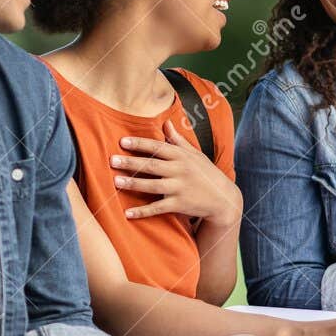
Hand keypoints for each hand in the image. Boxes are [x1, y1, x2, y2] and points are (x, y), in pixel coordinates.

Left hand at [111, 122, 241, 226]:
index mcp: (182, 156)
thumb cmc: (206, 174)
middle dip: (132, 162)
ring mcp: (180, 188)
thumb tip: (166, 122)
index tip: (122, 141)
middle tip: (112, 160)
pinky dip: (143, 211)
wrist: (223, 199)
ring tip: (116, 181)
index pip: (158, 147)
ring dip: (134, 184)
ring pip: (153, 186)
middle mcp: (181, 171)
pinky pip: (158, 208)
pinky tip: (128, 213)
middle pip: (152, 165)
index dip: (140, 144)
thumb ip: (178, 140)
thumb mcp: (195, 154)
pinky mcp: (179, 205)